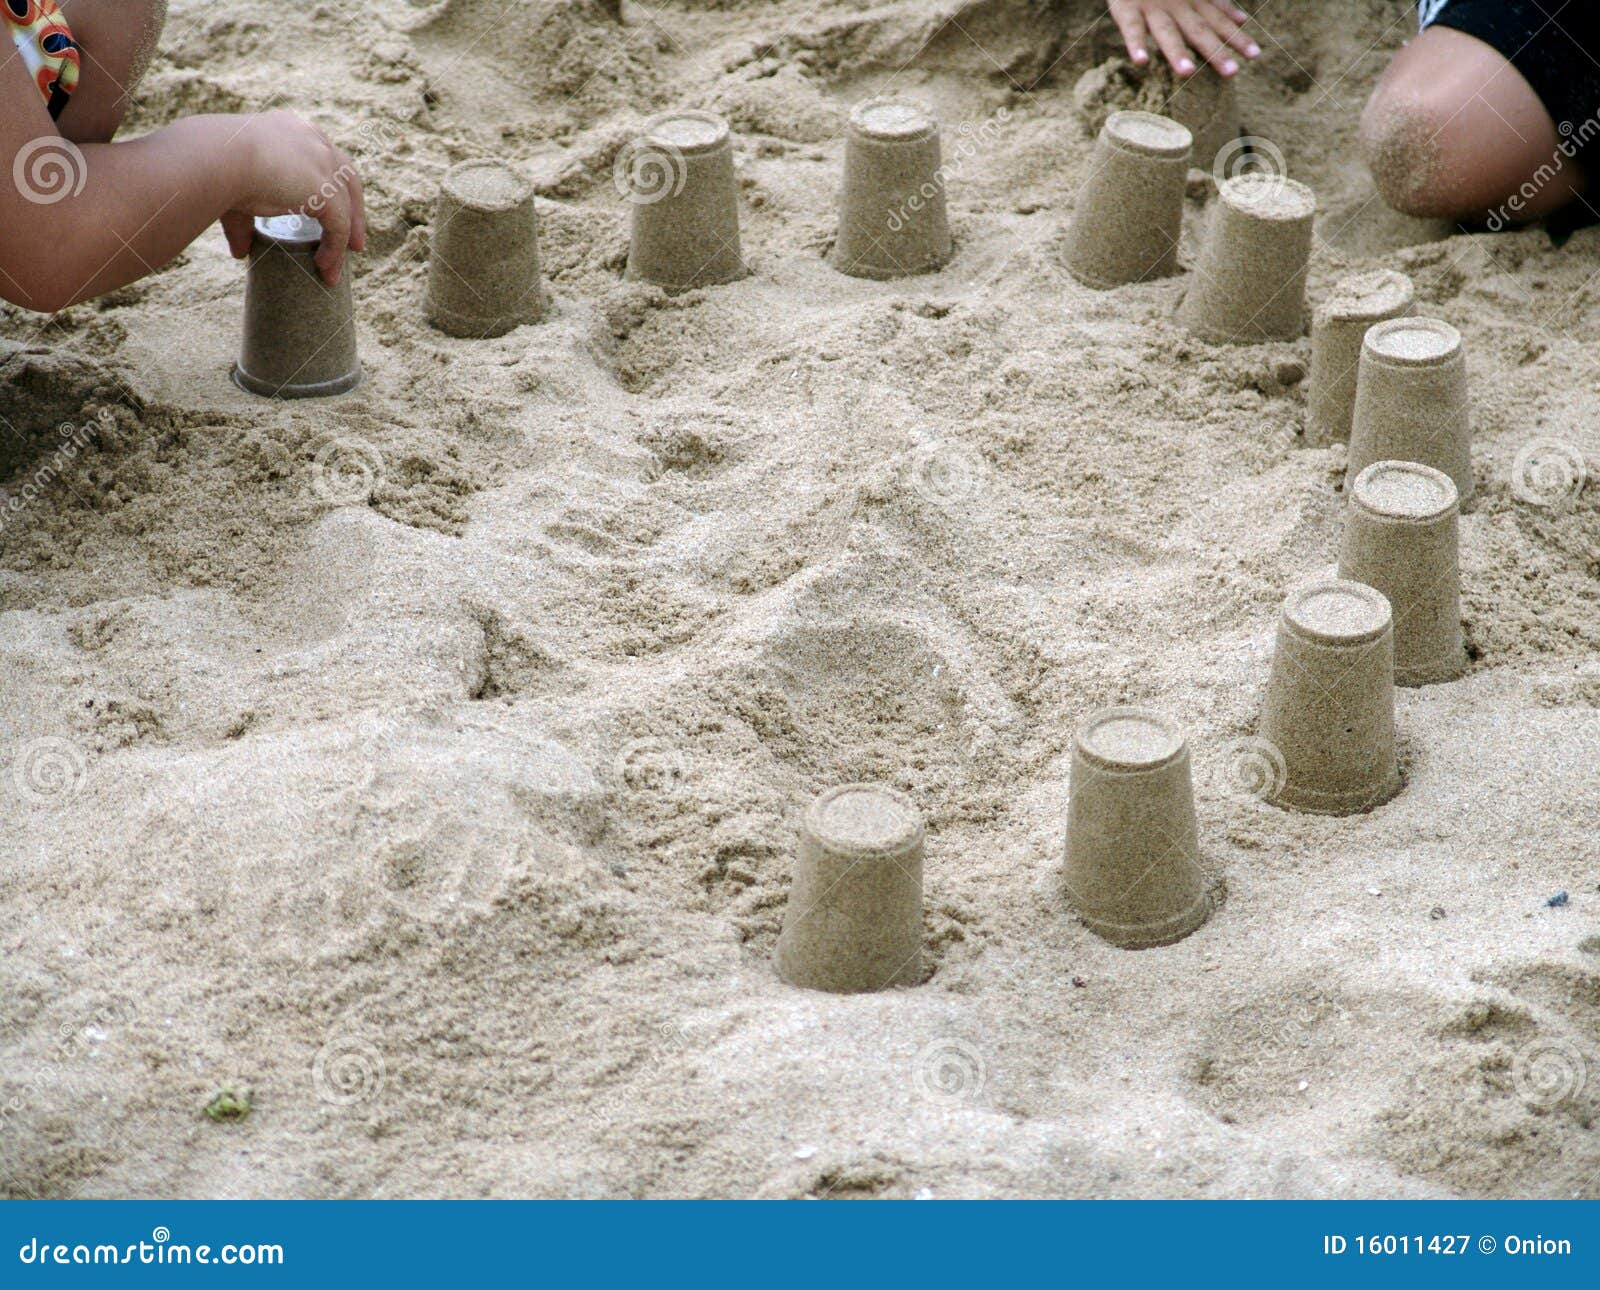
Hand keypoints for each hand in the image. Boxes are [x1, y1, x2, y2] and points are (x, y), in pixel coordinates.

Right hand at [222, 110, 367, 284]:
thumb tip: (240, 252)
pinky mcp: (326, 189)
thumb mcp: (234, 193)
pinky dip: (335, 248)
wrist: (216, 157)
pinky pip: (338, 225)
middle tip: (353, 236)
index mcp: (291, 131)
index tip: (334, 207)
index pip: (322, 156)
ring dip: (351, 231)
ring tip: (349, 255)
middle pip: (347, 176)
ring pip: (347, 203)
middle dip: (353, 207)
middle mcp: (313, 141)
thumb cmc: (215, 167)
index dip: (331, 183)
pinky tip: (325, 267)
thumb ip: (242, 223)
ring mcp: (323, 162)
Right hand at [1108, 1, 1259, 77]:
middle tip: (1232, 72)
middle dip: (1216, 51)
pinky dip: (1136, 43)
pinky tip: (1141, 62)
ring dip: (1177, 52)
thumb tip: (1241, 19)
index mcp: (1194, 0)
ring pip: (1167, 31)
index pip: (1219, 21)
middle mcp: (1177, 5)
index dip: (1237, 38)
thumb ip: (1217, 2)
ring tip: (1187, 73)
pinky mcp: (1127, 7)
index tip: (1255, 56)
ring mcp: (1153, 7)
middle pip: (1199, 31)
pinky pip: (1132, 28)